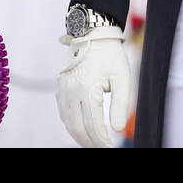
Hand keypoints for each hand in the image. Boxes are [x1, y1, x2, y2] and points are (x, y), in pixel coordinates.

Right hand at [56, 25, 130, 147]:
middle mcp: (71, 92)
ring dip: (80, 137)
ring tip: (94, 143)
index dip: (102, 141)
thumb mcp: (122, 78)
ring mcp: (63, 91)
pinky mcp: (60, 89)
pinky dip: (72, 126)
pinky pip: (63, 114)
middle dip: (91, 142)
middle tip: (104, 148)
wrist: (93, 34)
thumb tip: (118, 129)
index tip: (111, 148)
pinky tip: (82, 130)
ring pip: (68, 123)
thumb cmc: (111, 55)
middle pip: (78, 128)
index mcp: (86, 90)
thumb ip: (120, 104)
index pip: (93, 125)